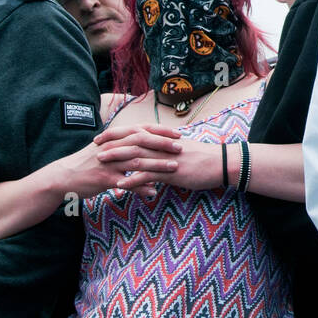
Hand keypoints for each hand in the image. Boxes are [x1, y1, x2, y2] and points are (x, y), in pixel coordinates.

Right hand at [50, 126, 181, 199]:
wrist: (63, 177)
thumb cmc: (87, 163)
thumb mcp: (106, 150)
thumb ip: (124, 147)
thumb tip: (142, 149)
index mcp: (114, 138)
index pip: (141, 129)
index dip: (160, 131)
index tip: (178, 133)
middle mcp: (113, 147)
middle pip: (141, 142)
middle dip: (162, 144)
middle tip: (180, 147)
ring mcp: (108, 163)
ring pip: (137, 162)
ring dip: (157, 165)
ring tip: (173, 167)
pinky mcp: (104, 179)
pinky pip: (126, 183)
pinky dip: (141, 187)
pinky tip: (153, 192)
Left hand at [97, 130, 224, 193]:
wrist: (222, 163)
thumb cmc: (204, 158)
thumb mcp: (182, 150)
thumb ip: (166, 151)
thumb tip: (156, 153)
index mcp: (164, 139)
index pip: (137, 132)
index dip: (119, 133)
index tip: (104, 136)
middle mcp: (163, 146)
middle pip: (132, 141)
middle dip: (112, 142)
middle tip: (95, 145)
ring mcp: (167, 158)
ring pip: (137, 156)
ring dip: (118, 159)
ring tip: (101, 162)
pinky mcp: (172, 172)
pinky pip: (149, 176)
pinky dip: (133, 180)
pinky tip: (120, 185)